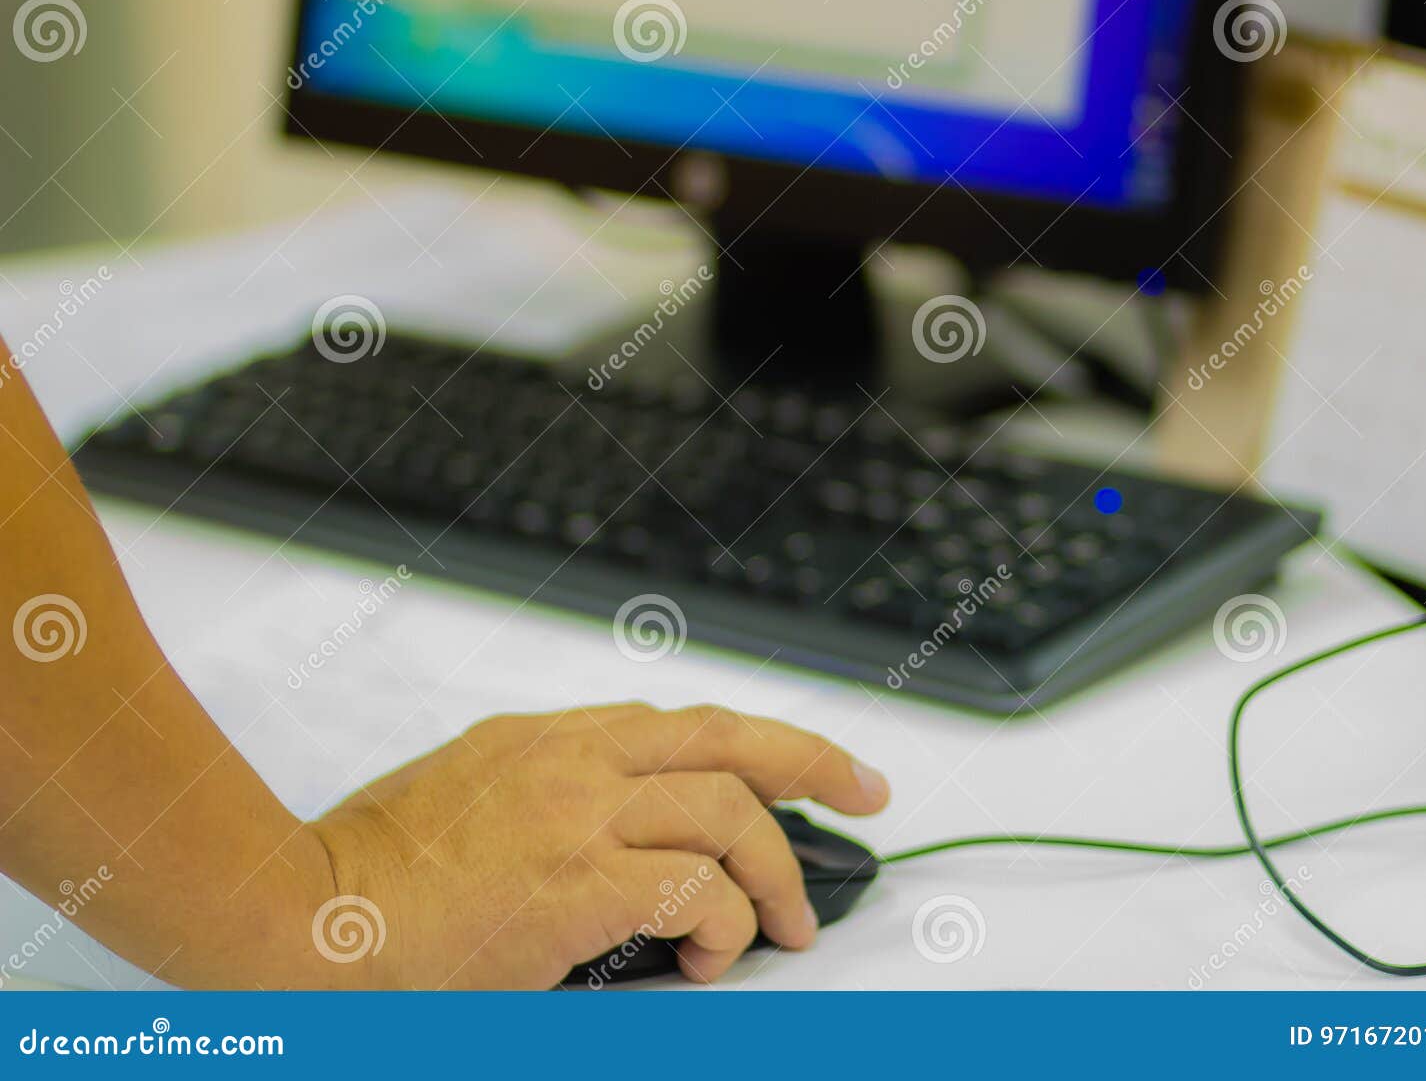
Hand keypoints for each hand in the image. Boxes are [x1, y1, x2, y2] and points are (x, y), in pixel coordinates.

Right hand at [306, 703, 890, 988]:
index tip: (821, 765)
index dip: (769, 742)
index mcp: (553, 736)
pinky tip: (714, 954)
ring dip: (774, 874)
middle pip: (732, 742)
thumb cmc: (375, 867)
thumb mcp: (472, 792)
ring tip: (785, 925)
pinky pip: (694, 889)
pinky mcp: (576, 881)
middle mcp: (575, 760)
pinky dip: (724, 922)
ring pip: (729, 814)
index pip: (692, 724)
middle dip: (815, 767)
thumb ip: (554, 790)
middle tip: (866, 795)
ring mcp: (578, 815)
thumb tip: (629, 828)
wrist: (307, 913)